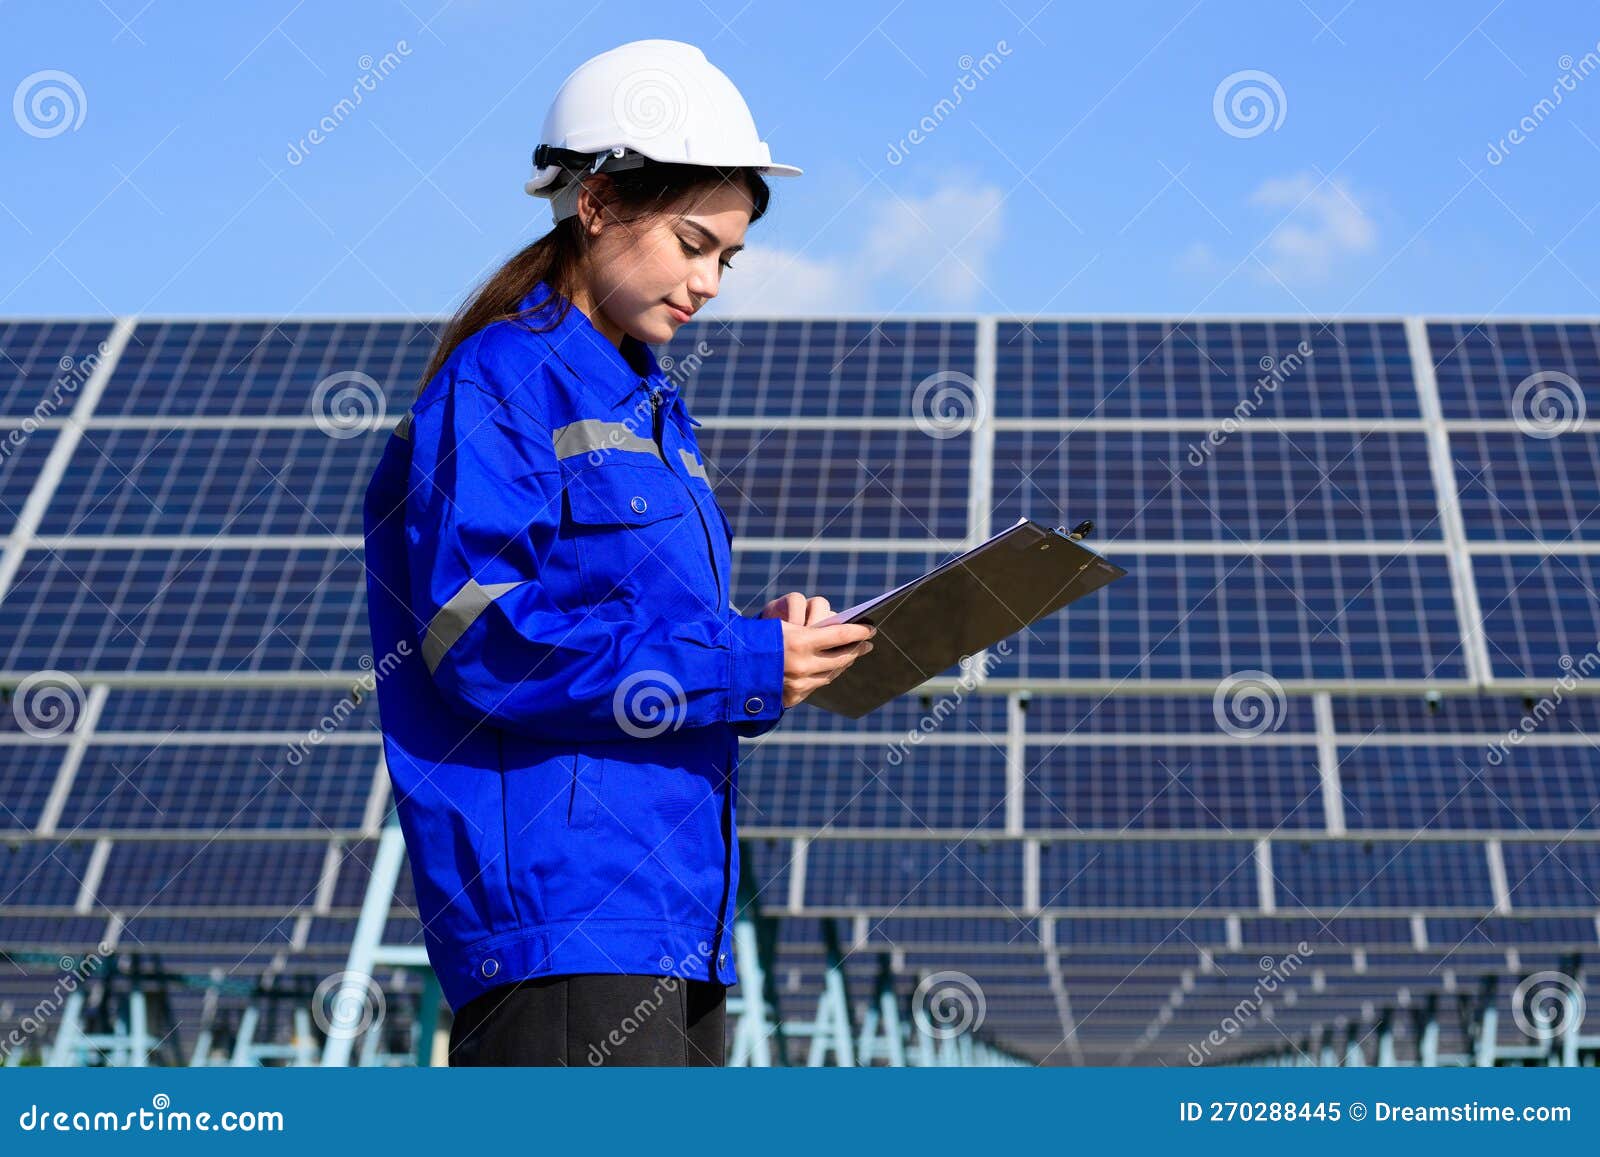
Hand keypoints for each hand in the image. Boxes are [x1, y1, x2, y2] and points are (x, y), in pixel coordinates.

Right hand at [761, 592, 873, 706]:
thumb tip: (838, 633)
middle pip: (841, 657)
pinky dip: (827, 674)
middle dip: (856, 648)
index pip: (840, 635)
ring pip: (832, 672)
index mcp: (800, 641)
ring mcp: (799, 683)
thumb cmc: (758, 639)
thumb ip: (811, 631)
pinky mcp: (794, 696)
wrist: (731, 667)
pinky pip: (818, 683)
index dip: (858, 631)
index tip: (870, 629)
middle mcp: (802, 664)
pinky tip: (833, 668)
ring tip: (851, 654)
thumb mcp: (784, 627)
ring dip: (844, 662)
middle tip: (867, 642)